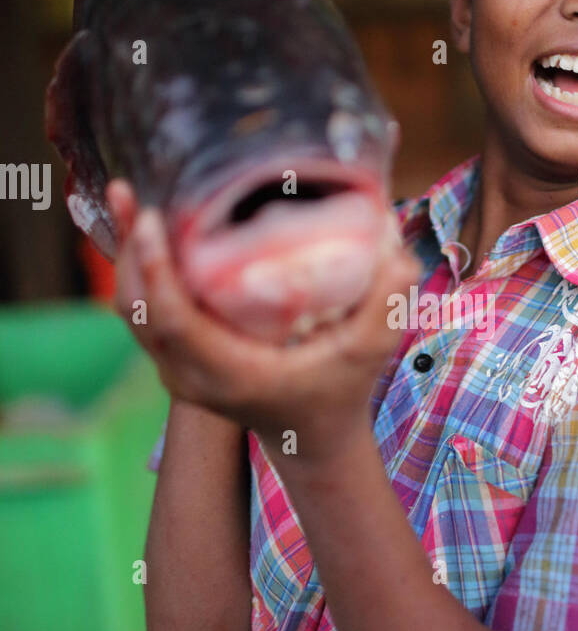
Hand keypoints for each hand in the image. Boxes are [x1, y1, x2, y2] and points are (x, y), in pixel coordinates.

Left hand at [105, 179, 420, 462]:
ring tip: (127, 199)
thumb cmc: (339, 393)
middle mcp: (191, 376)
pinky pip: (142, 312)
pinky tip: (143, 229)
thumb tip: (399, 254)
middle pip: (138, 309)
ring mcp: (176, 372)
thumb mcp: (367, 354)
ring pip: (133, 310)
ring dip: (127, 256)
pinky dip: (138, 271)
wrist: (313, 439)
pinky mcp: (175, 362)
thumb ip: (385, 308)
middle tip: (127, 191)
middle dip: (129, 249)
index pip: (174, 320)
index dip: (157, 269)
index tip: (151, 219)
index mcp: (229, 372)